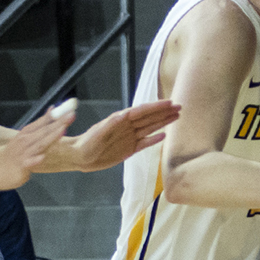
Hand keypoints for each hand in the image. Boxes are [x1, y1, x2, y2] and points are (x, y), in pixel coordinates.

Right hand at [0, 102, 76, 189]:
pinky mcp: (21, 167)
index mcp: (29, 132)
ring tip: (63, 130)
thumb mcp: (27, 135)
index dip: (58, 115)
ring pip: (39, 145)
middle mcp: (27, 140)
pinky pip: (29, 163)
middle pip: (45, 131)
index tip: (71, 109)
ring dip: (51, 137)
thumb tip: (53, 109)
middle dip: (59, 123)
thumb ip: (41, 124)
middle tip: (72, 115)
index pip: (45, 122)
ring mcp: (23, 153)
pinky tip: (42, 157)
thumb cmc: (14, 152)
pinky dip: (35, 160)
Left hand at [57, 98, 179, 171]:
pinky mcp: (129, 150)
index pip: (142, 111)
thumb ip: (111, 124)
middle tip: (180, 107)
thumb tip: (124, 115)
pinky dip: (154, 139)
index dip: (156, 107)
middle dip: (164, 112)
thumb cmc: (86, 143)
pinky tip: (164, 136)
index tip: (170, 103)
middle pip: (150, 117)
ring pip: (150, 128)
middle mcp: (127, 127)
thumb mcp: (98, 133)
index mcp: (121, 119)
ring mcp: (129, 138)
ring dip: (163, 123)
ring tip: (176, 117)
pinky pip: (145, 143)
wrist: (79, 157)